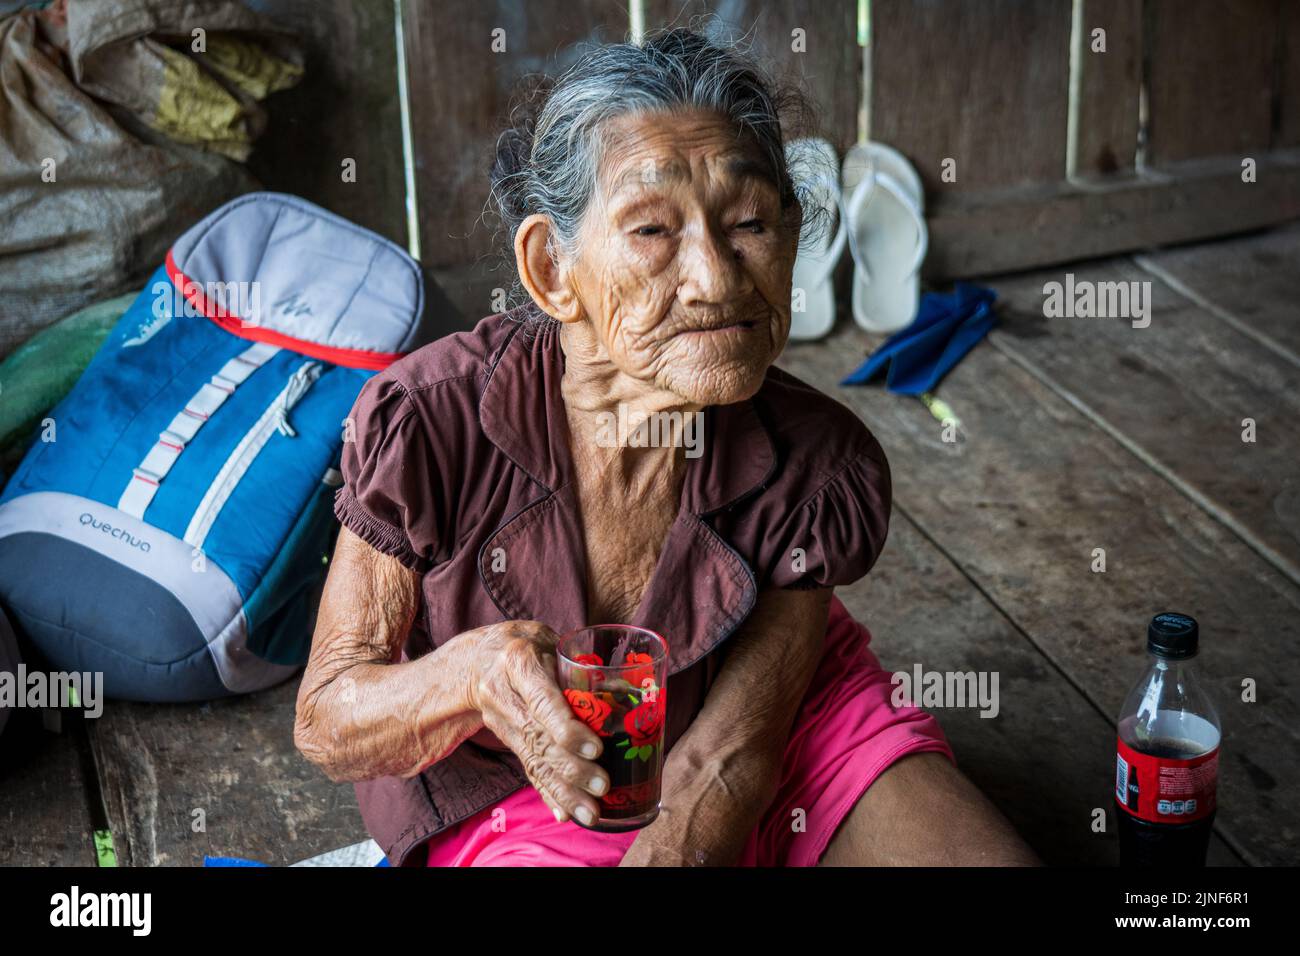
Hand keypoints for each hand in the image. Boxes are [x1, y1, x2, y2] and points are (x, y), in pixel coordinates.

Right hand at [467, 620, 608, 825]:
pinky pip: (528, 768)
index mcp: (518, 662)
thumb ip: (580, 661)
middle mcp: (503, 694)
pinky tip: (564, 813)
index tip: (596, 749)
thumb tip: (625, 689)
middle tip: (602, 786)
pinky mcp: (506, 738)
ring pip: (533, 760)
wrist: (478, 658)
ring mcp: (500, 720)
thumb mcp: (548, 639)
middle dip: (571, 768)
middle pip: (538, 738)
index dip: (568, 729)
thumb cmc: (527, 644)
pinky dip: (547, 793)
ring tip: (589, 813)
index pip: (543, 702)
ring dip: (562, 791)